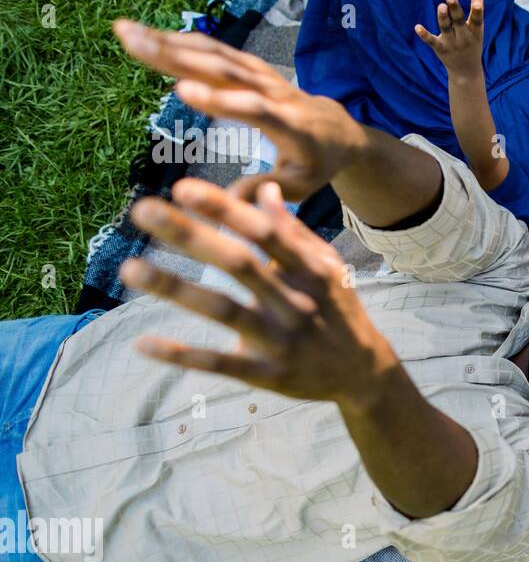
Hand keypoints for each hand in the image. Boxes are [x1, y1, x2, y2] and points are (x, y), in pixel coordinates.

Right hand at [113, 18, 369, 201]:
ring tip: (125, 32)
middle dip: (177, 56)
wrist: (341, 131)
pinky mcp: (251, 67)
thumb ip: (265, 192)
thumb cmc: (318, 164)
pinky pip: (216, 51)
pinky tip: (146, 35)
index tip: (182, 91)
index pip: (257, 109)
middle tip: (133, 42)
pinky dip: (182, 41)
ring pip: (216, 54)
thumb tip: (223, 207)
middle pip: (227, 70)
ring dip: (169, 41)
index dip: (222, 100)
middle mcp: (277, 93)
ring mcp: (264, 76)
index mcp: (293, 126)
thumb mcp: (301, 187)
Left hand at [119, 178, 399, 407]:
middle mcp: (296, 301)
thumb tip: (265, 187)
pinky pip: (220, 364)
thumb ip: (293, 230)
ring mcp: (282, 340)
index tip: (182, 187)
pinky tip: (143, 344)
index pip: (264, 233)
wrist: (364, 372)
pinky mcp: (267, 374)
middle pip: (239, 264)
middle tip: (143, 209)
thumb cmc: (338, 309)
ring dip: (176, 289)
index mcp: (311, 270)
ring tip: (130, 269)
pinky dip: (182, 355)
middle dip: (191, 235)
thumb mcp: (328, 266)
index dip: (224, 209)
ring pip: (224, 312)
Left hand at [415, 0, 484, 81]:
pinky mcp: (440, 48)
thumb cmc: (472, 43)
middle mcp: (464, 37)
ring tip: (441, 6)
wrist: (466, 72)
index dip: (477, 10)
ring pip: (446, 29)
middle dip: (455, 9)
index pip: (477, 20)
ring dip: (443, 18)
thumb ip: (477, 8)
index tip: (478, 2)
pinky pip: (431, 41)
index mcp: (475, 32)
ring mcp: (451, 43)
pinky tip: (417, 27)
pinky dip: (424, 35)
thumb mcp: (477, 28)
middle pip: (459, 21)